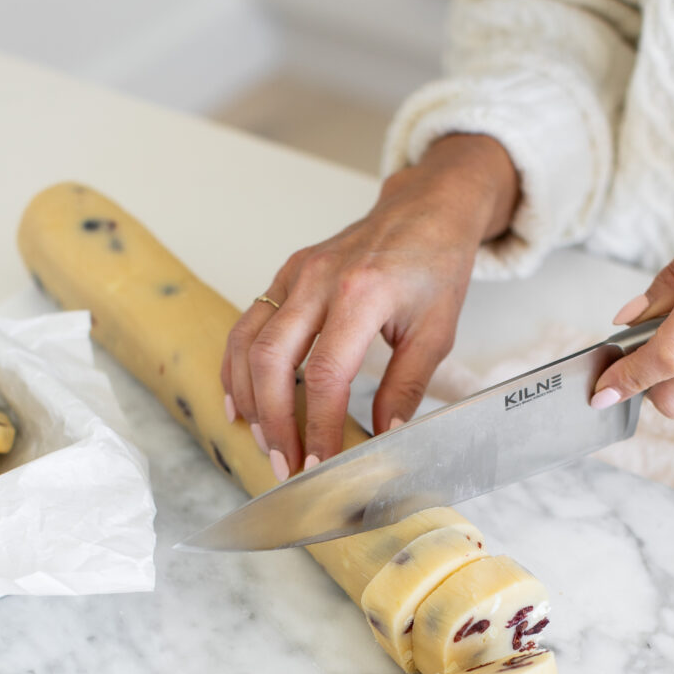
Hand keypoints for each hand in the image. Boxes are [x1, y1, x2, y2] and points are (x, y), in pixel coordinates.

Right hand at [220, 134, 519, 477]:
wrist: (425, 208)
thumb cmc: (435, 264)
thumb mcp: (436, 331)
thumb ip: (407, 385)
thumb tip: (383, 435)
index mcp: (362, 294)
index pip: (326, 374)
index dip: (318, 425)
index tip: (319, 462)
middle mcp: (319, 280)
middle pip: (273, 361)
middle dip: (274, 421)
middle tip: (286, 464)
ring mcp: (296, 274)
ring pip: (249, 342)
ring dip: (249, 399)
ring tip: (264, 441)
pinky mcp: (286, 275)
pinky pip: (247, 324)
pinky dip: (236, 367)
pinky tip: (240, 402)